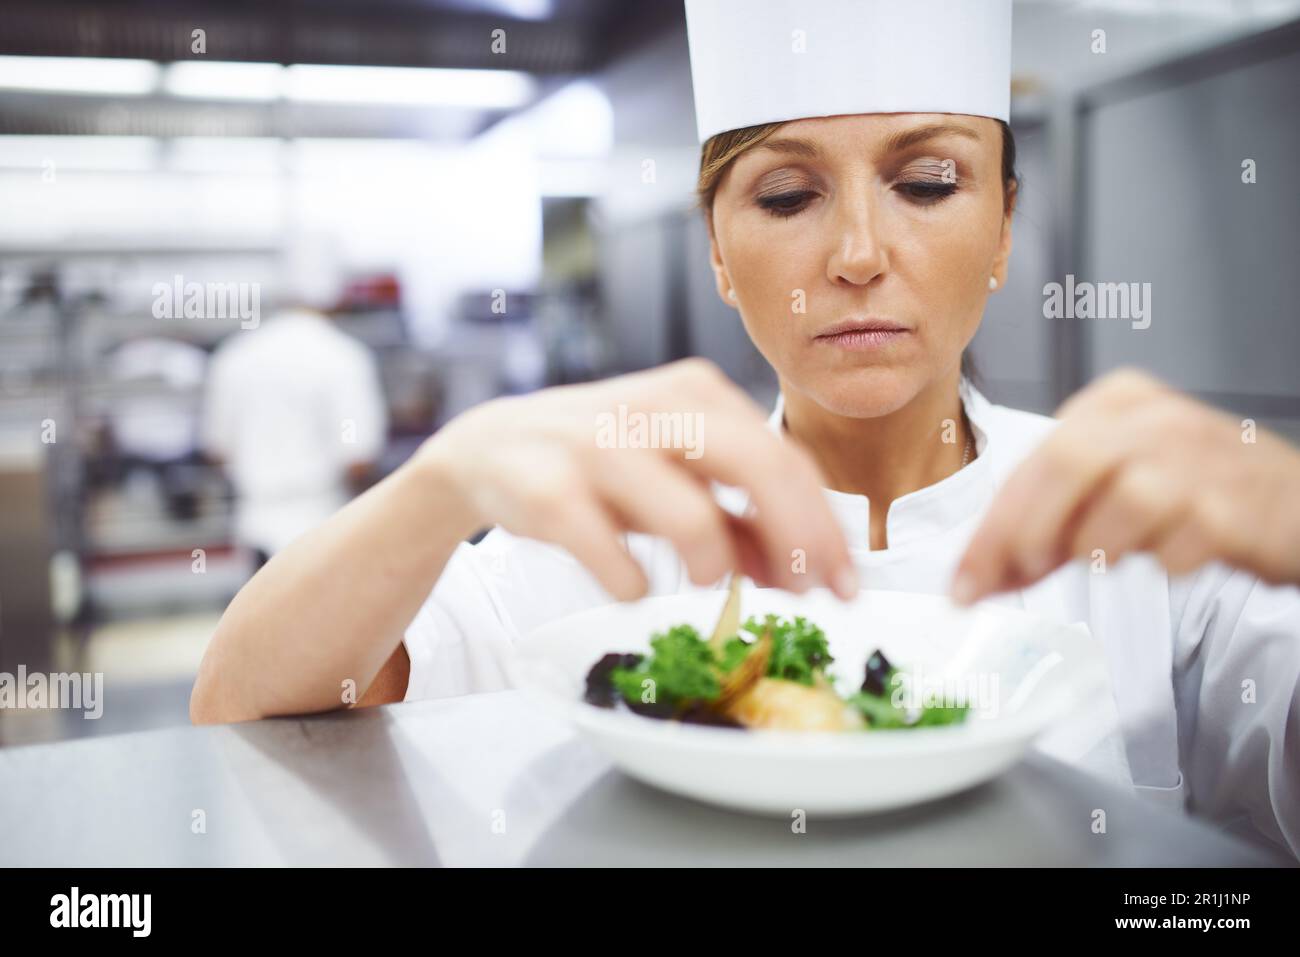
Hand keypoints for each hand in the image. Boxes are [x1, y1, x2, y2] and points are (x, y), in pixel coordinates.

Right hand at [421, 358, 857, 601]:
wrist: (489, 449)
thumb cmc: (598, 463)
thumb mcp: (675, 479)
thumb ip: (737, 520)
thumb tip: (801, 574)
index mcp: (696, 394)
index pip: (786, 459)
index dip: (826, 528)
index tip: (847, 585)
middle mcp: (655, 407)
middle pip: (759, 467)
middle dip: (799, 541)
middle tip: (810, 597)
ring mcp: (600, 444)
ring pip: (689, 514)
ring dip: (712, 563)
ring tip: (704, 582)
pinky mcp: (549, 489)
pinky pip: (612, 552)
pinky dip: (633, 583)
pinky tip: (633, 587)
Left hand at [953, 369, 1299, 602]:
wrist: (1293, 506)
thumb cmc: (1196, 494)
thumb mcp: (1114, 490)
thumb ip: (1047, 527)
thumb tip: (977, 578)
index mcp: (1115, 403)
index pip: (1031, 461)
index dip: (989, 528)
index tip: (961, 583)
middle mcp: (1156, 419)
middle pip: (1065, 464)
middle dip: (1027, 530)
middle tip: (1016, 576)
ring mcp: (1200, 458)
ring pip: (1120, 502)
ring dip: (1095, 547)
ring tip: (1109, 556)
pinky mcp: (1235, 507)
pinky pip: (1175, 547)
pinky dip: (1159, 564)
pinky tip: (1170, 558)